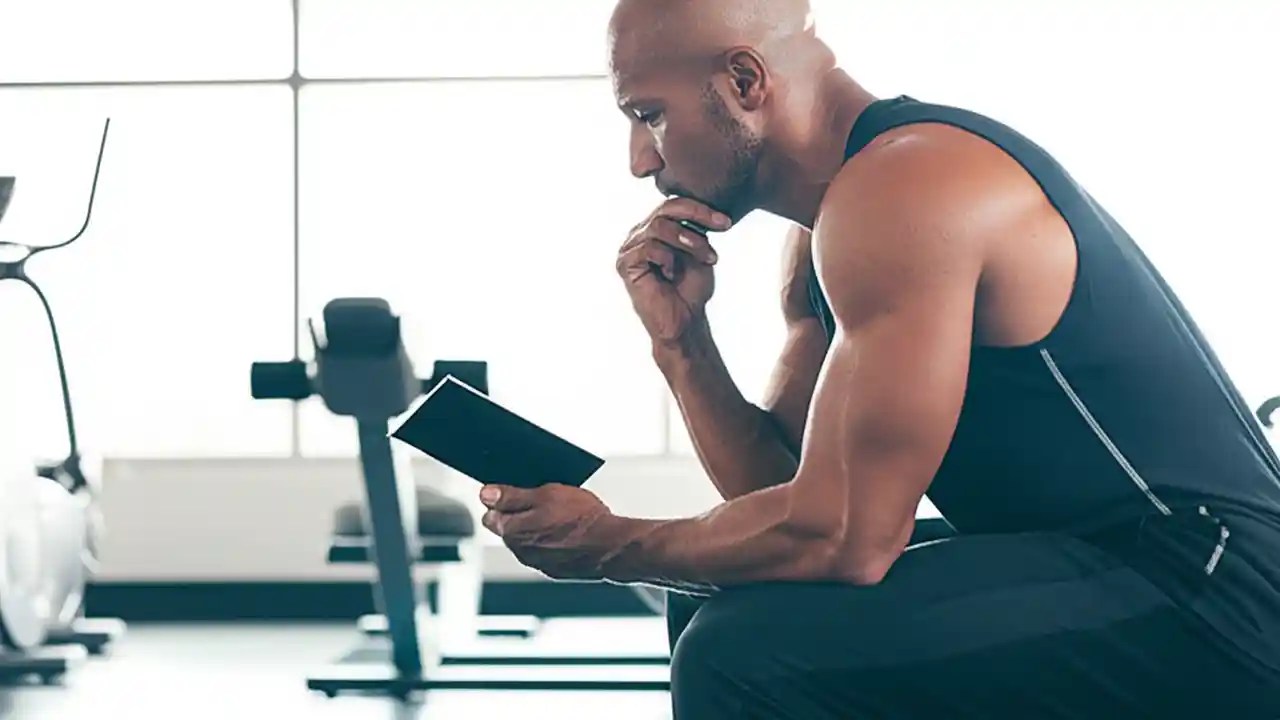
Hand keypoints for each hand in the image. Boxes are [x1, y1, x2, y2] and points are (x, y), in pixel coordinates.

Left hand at [479, 483, 621, 580]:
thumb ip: (512, 496)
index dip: (502, 499)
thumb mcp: (546, 495)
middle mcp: (520, 550)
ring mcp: (537, 562)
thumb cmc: (581, 520)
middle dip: (519, 514)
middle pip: (509, 527)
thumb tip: (486, 494)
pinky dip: (551, 542)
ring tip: (560, 515)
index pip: (491, 513)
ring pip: (527, 540)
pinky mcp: (554, 570)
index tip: (516, 490)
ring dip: (536, 528)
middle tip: (543, 500)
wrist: (612, 547)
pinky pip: (545, 552)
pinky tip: (568, 532)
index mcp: (512, 530)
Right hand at [617, 198, 732, 344]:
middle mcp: (640, 235)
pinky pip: (648, 248)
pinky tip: (671, 274)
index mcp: (655, 229)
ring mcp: (630, 248)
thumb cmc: (691, 290)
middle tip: (720, 230)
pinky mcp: (625, 264)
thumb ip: (694, 229)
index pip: (674, 206)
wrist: (685, 322)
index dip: (700, 209)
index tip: (726, 222)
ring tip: (704, 258)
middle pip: (665, 210)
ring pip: (658, 227)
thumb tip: (700, 208)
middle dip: (697, 217)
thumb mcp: (699, 251)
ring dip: (687, 241)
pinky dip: (666, 258)